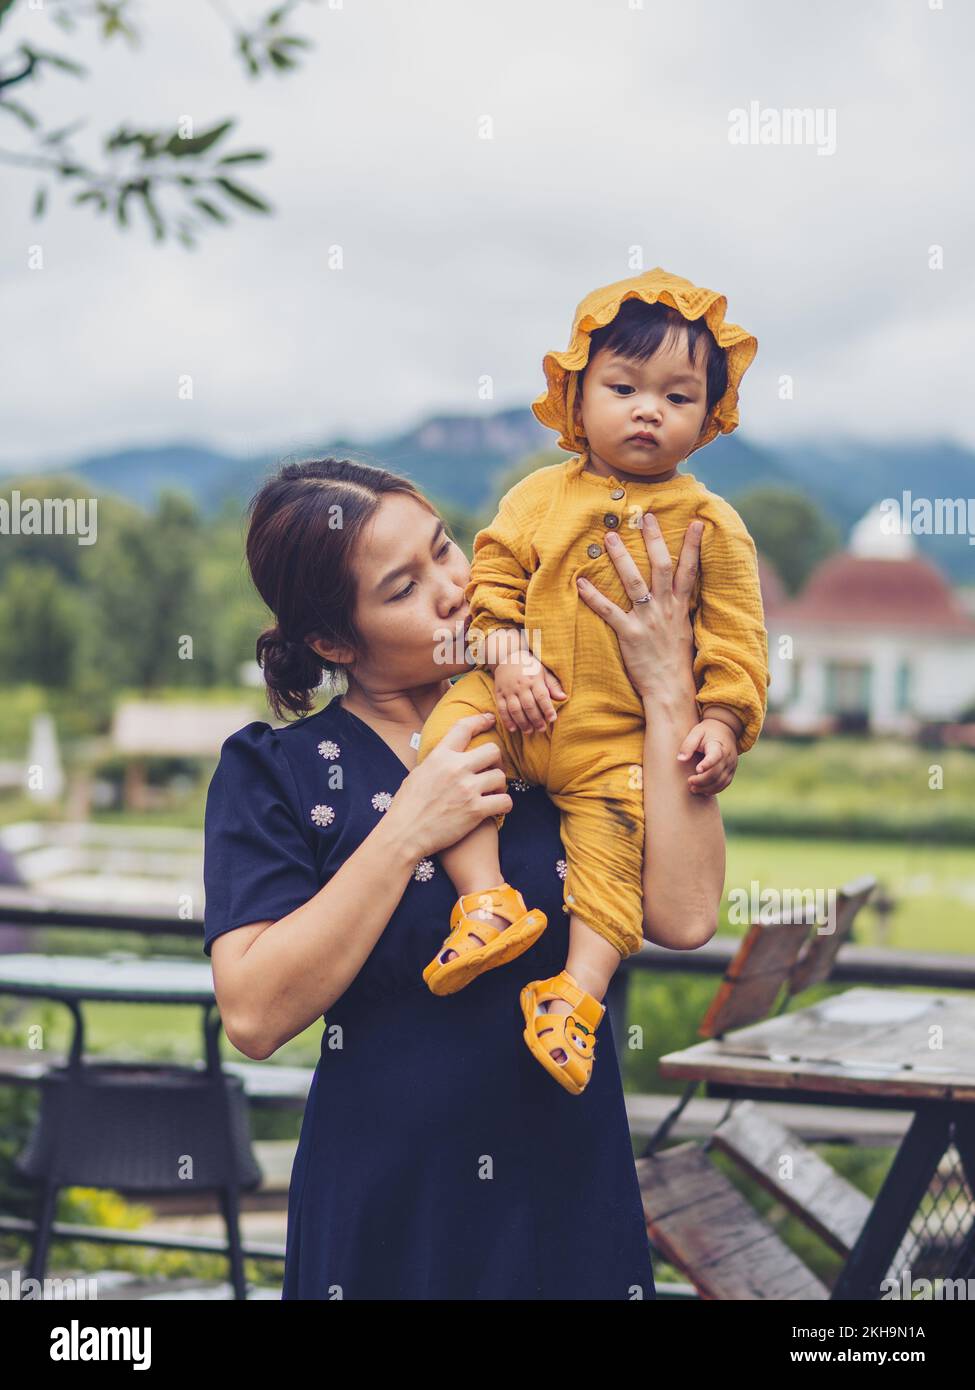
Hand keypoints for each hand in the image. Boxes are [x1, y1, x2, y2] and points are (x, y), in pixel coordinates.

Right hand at [384, 712, 513, 857]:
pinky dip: (504, 804)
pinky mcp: (476, 810)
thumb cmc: (407, 807)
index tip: (490, 719)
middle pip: (492, 750)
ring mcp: (467, 789)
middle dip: (496, 760)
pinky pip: (505, 801)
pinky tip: (497, 807)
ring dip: (499, 785)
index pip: (463, 728)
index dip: (480, 720)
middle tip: (492, 770)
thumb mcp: (417, 774)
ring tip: (493, 792)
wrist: (404, 834)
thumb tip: (445, 754)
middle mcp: (455, 768)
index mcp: (439, 756)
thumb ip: (435, 762)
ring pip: (500, 776)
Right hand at [493, 645, 567, 732]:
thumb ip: (553, 685)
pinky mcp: (499, 694)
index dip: (547, 709)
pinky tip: (513, 729)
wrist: (507, 656)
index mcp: (534, 679)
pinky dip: (506, 720)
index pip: (542, 696)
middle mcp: (521, 685)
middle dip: (536, 719)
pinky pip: (502, 709)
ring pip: (515, 709)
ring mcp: (509, 690)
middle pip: (529, 705)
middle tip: (542, 729)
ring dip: (522, 722)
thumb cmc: (529, 666)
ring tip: (529, 731)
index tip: (553, 719)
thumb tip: (564, 697)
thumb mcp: (543, 671)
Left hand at [575, 512, 702, 699]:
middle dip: (654, 540)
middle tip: (646, 517)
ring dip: (621, 558)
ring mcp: (647, 620)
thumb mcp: (684, 631)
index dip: (694, 545)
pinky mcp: (629, 634)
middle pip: (662, 567)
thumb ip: (679, 609)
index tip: (697, 522)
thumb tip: (679, 592)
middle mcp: (666, 609)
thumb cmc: (677, 662)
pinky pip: (609, 611)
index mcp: (680, 607)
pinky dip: (594, 597)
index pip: (690, 570)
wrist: (671, 689)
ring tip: (610, 537)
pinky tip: (581, 583)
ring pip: (635, 582)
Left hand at [677, 717, 738, 794]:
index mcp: (718, 746)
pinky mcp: (731, 771)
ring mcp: (731, 765)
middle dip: (702, 780)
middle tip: (689, 782)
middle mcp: (728, 757)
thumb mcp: (696, 733)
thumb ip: (688, 745)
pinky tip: (703, 791)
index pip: (715, 756)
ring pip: (721, 781)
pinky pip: (725, 784)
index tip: (697, 769)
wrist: (725, 730)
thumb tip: (680, 759)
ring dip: (707, 787)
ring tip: (693, 788)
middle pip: (716, 772)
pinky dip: (714, 789)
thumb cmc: (707, 732)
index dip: (707, 764)